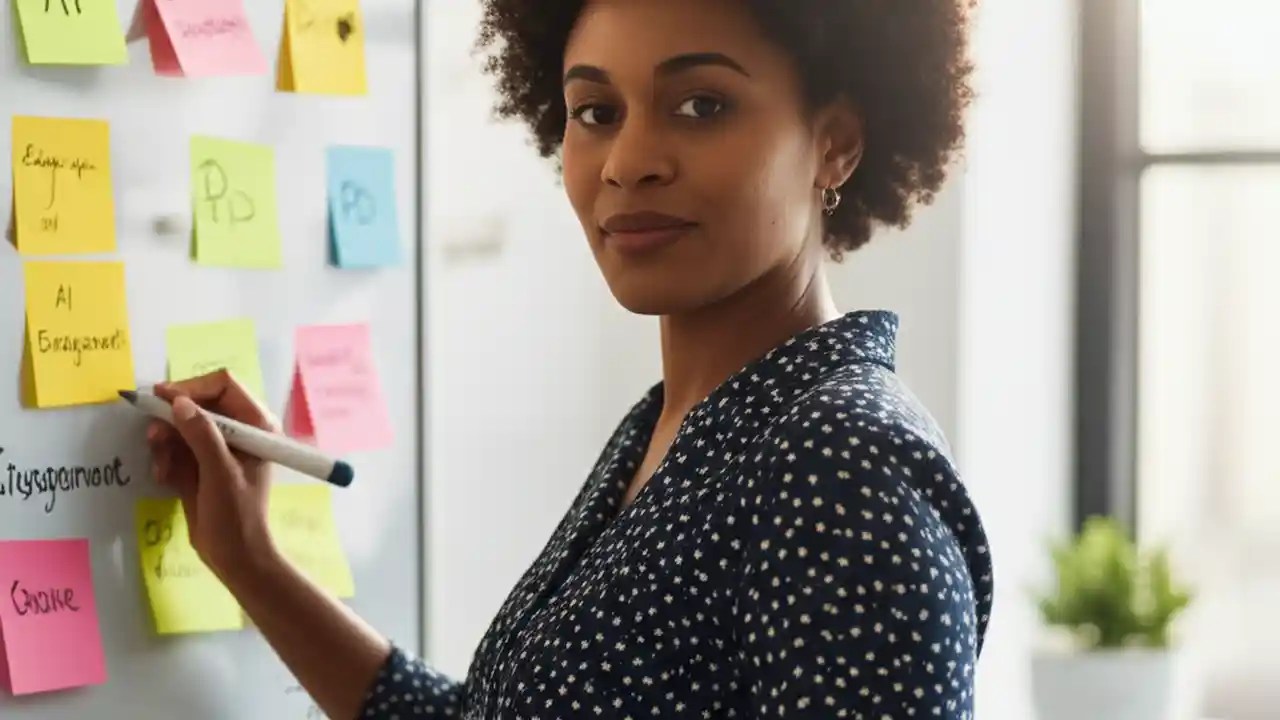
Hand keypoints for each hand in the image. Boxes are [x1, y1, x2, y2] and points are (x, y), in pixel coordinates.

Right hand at [146, 370, 277, 581]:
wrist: (234, 556)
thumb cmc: (236, 515)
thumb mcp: (219, 473)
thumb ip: (201, 435)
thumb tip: (180, 403)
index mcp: (255, 425)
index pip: (223, 385)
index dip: (191, 388)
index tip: (163, 399)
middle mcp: (238, 430)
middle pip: (197, 402)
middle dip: (173, 418)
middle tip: (154, 435)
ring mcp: (217, 447)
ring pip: (182, 425)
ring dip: (166, 441)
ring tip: (163, 466)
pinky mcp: (200, 464)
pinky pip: (176, 447)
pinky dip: (166, 458)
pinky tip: (165, 476)